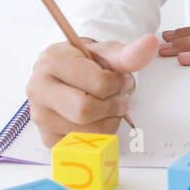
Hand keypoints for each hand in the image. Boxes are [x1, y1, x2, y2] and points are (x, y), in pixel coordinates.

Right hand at [26, 34, 158, 148]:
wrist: (68, 72)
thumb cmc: (87, 62)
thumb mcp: (107, 52)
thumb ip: (129, 53)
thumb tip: (151, 43)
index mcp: (51, 61)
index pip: (96, 84)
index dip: (118, 85)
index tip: (122, 80)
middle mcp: (38, 89)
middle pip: (84, 111)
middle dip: (112, 106)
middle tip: (119, 98)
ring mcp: (40, 116)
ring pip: (85, 132)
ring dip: (108, 122)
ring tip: (109, 107)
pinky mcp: (47, 137)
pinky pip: (81, 146)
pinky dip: (98, 136)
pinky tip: (98, 120)